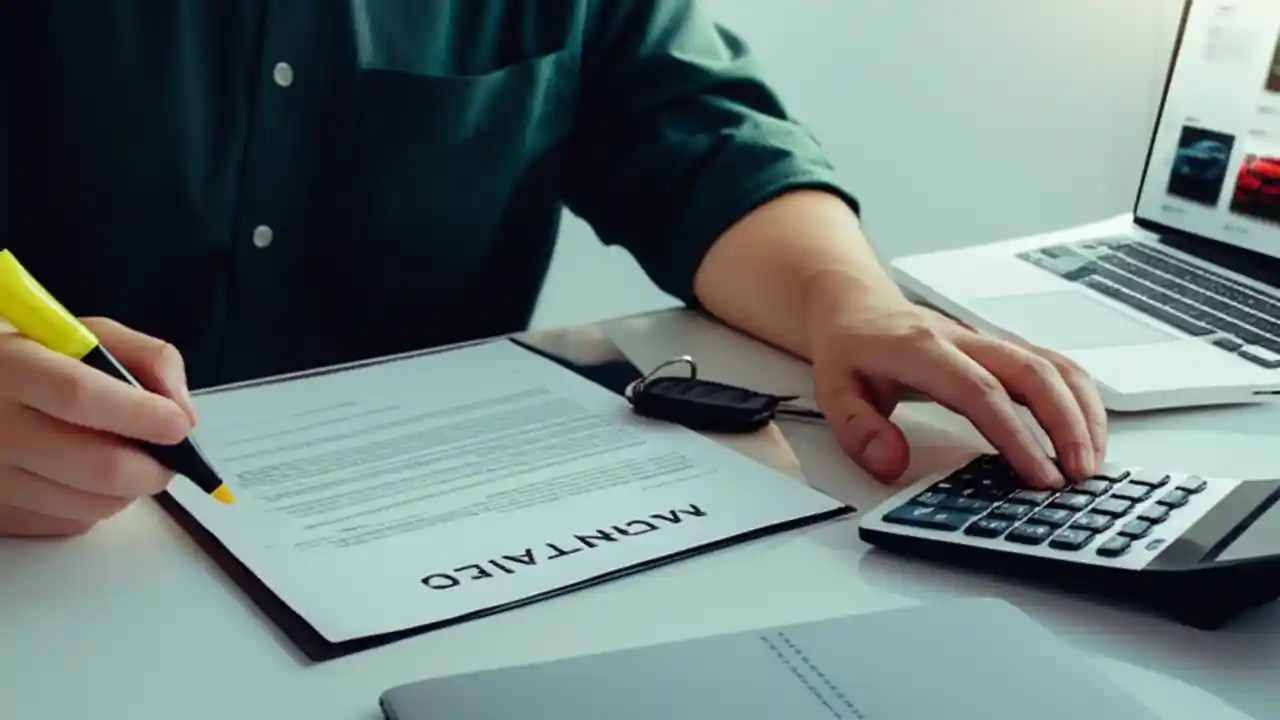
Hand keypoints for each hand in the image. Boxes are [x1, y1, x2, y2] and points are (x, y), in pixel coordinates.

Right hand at [0, 318, 195, 536]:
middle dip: (153, 467)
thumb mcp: (90, 338)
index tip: (178, 424)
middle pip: (97, 466)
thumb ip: (149, 360)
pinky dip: (99, 503)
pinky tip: (90, 476)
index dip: (140, 414)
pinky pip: (73, 522)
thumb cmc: (45, 363)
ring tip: (131, 460)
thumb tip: (183, 413)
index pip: (78, 396)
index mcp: (12, 368)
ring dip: (132, 489)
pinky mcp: (1, 515)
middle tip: (171, 457)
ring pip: (93, 504)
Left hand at [806, 281, 1106, 489]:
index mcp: (923, 350)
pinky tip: (1085, 434)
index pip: (981, 393)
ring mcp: (986, 343)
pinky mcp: (1000, 351)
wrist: (856, 307)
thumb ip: (857, 430)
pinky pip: (1051, 368)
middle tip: (1079, 474)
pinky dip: (1077, 400)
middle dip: (1065, 424)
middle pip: (1032, 372)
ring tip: (1092, 461)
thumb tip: (891, 461)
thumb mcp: (831, 391)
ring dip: (1081, 411)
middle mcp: (964, 341)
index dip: (1015, 435)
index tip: (1038, 474)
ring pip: (1052, 366)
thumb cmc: (849, 349)